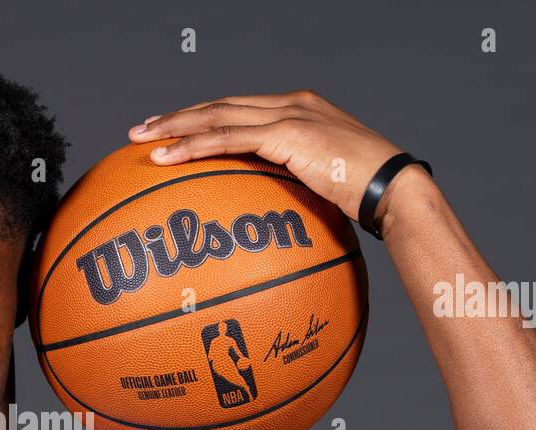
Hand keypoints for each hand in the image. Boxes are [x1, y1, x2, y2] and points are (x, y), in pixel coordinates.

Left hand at [128, 90, 417, 228]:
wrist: (395, 191)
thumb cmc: (366, 199)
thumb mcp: (321, 187)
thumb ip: (292, 187)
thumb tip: (266, 218)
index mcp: (298, 110)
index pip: (239, 109)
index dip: (202, 118)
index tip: (170, 130)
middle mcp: (291, 104)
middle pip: (221, 105)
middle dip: (177, 117)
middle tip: (141, 130)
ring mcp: (290, 115)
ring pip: (218, 115)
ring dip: (175, 128)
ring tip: (140, 140)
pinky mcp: (288, 132)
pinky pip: (229, 137)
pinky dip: (194, 146)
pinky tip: (168, 157)